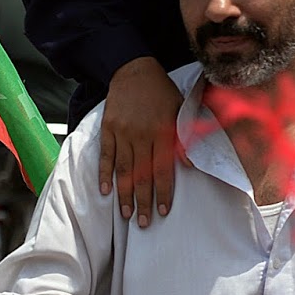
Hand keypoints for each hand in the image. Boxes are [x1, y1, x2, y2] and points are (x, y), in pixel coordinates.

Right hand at [100, 57, 185, 226]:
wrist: (134, 70)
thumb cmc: (162, 93)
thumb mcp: (181, 111)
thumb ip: (185, 138)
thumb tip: (190, 165)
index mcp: (162, 132)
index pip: (163, 169)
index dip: (164, 192)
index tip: (164, 212)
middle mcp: (141, 135)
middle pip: (141, 174)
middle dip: (143, 201)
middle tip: (143, 223)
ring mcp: (122, 133)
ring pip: (123, 169)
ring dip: (124, 194)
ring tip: (125, 214)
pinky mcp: (107, 129)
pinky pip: (106, 155)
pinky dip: (105, 173)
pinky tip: (105, 190)